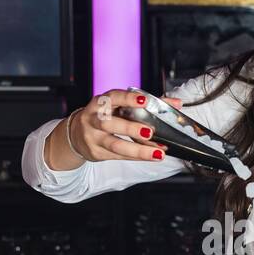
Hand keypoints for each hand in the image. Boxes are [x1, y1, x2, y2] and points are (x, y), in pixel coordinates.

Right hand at [45, 88, 180, 169]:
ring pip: (115, 144)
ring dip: (138, 150)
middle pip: (110, 123)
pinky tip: (150, 157)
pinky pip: (118, 156)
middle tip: (150, 131)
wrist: (76, 135)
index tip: (144, 100)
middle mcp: (93, 118)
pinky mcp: (96, 152)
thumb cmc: (104, 116)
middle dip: (131, 128)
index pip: (113, 97)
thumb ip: (148, 104)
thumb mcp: (119, 106)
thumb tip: (177, 103)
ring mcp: (93, 137)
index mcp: (101, 102)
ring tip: (157, 153)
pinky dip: (136, 157)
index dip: (128, 98)